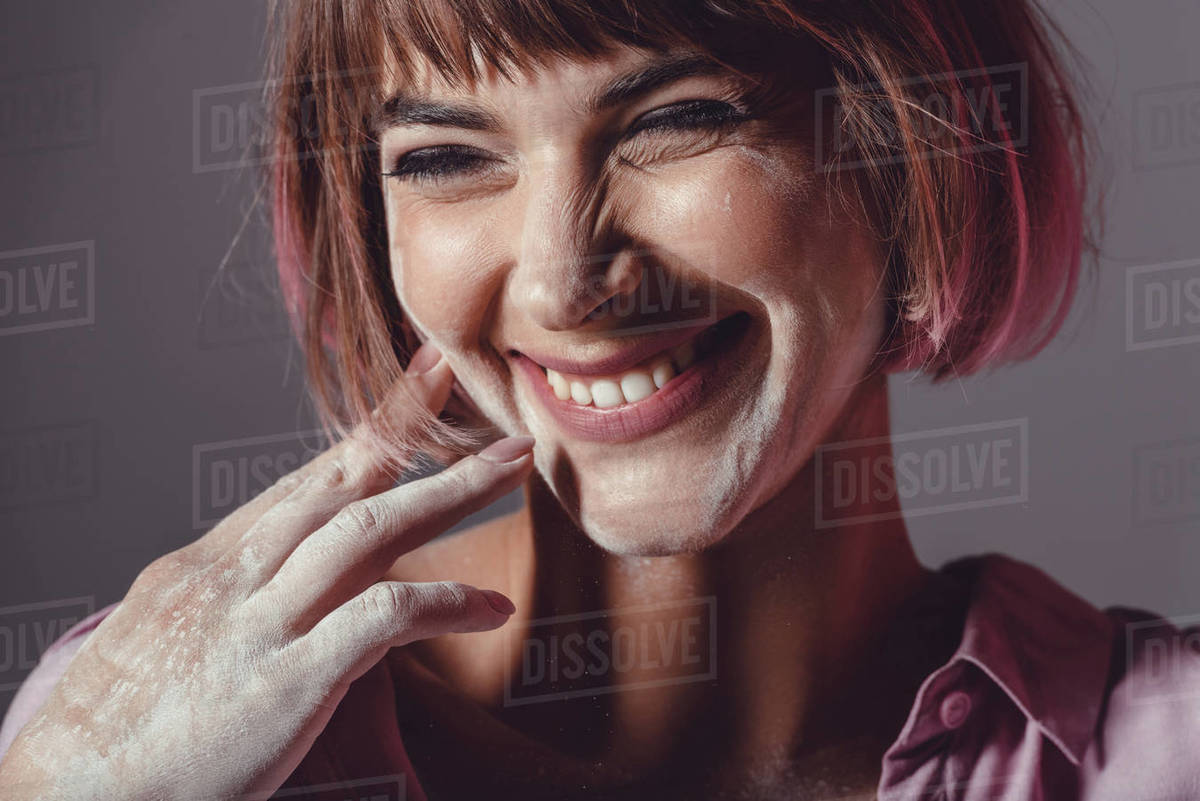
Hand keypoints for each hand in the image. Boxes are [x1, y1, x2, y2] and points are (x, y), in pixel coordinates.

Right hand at [0, 342, 533, 800]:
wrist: (64, 799)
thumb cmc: (111, 735)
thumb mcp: (162, 640)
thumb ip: (227, 601)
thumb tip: (275, 580)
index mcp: (207, 563)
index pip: (299, 481)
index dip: (359, 435)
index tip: (407, 392)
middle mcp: (234, 574)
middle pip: (339, 481)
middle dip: (408, 427)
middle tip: (457, 376)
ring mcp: (260, 622)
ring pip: (369, 529)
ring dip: (450, 491)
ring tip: (512, 466)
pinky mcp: (286, 679)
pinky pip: (381, 619)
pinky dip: (444, 603)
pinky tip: (490, 606)